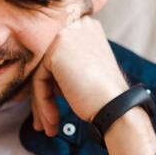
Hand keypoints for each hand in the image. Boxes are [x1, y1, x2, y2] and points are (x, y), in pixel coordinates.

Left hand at [31, 12, 128, 134]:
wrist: (116, 105)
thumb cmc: (106, 96)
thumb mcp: (88, 70)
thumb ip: (69, 65)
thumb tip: (43, 78)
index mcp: (88, 28)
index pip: (61, 56)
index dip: (55, 84)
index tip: (54, 107)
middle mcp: (78, 26)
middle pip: (50, 65)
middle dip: (45, 96)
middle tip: (46, 122)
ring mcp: (66, 37)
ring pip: (43, 74)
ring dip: (43, 104)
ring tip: (48, 127)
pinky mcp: (56, 52)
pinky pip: (39, 80)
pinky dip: (43, 103)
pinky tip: (52, 122)